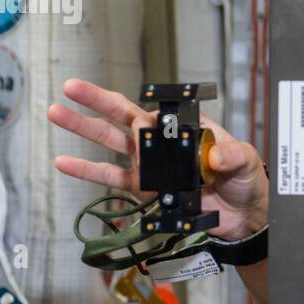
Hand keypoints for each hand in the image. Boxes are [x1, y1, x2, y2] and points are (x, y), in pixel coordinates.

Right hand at [47, 78, 267, 241]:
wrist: (244, 216)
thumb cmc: (246, 180)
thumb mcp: (244, 160)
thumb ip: (230, 155)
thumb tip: (211, 157)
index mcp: (185, 127)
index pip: (157, 114)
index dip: (142, 116)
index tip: (137, 122)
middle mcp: (164, 142)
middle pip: (124, 117)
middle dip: (96, 101)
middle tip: (70, 87)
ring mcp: (152, 165)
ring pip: (111, 143)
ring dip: (83, 129)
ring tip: (56, 113)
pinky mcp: (146, 189)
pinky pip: (113, 179)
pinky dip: (88, 171)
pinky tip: (64, 162)